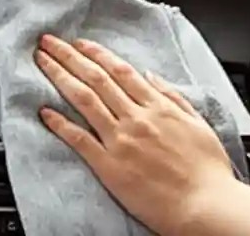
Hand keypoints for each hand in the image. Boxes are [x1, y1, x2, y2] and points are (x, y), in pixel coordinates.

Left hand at [34, 34, 239, 235]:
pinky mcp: (110, 166)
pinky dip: (60, 123)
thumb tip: (150, 76)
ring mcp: (121, 141)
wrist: (206, 206)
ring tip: (42, 62)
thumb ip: (173, 97)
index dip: (96, 53)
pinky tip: (44, 112)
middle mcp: (136, 118)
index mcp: (158, 107)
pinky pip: (79, 140)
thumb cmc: (208, 171)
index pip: (120, 70)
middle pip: (96, 78)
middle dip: (69, 56)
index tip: (79, 43)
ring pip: (84, 100)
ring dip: (59, 77)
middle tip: (49, 42)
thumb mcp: (198, 124)